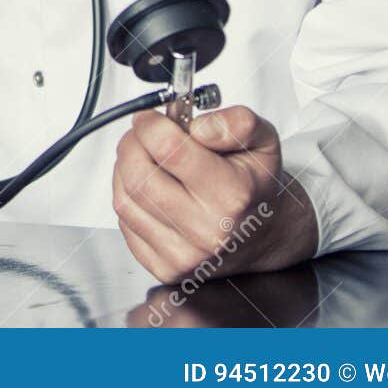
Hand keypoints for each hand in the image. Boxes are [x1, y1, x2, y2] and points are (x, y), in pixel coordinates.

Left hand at [112, 105, 317, 285]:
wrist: (263, 234)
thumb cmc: (255, 186)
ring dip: (126, 170)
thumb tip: (198, 127)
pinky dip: (129, 198)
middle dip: (132, 145)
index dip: (150, 125)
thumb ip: (235, 123)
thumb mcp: (262, 141)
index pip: (168, 150)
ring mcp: (185, 255)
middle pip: (138, 177)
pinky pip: (125, 223)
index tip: (150, 118)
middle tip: (144, 135)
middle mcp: (208, 231)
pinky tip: (150, 190)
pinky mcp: (166, 268)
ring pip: (124, 200)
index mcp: (232, 196)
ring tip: (148, 160)